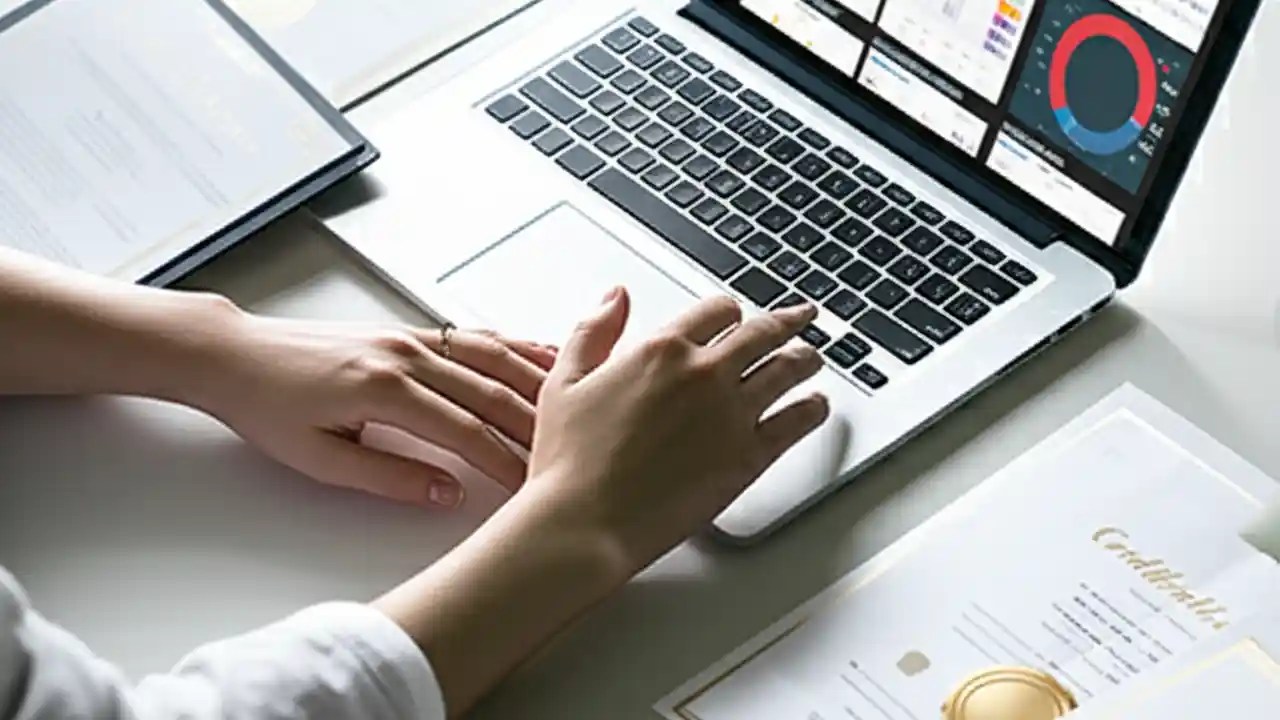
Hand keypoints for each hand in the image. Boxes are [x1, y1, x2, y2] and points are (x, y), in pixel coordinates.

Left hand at [190, 313, 556, 507]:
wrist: (234, 354)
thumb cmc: (266, 405)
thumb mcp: (319, 460)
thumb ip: (389, 477)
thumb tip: (447, 494)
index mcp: (383, 390)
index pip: (464, 432)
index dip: (504, 462)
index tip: (532, 484)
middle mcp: (404, 355)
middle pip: (489, 392)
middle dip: (534, 424)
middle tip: (569, 450)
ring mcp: (408, 336)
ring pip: (490, 357)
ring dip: (535, 378)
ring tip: (576, 398)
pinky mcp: (406, 330)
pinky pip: (471, 337)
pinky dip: (511, 344)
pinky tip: (541, 351)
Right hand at [527, 287, 829, 569]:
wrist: (584, 520)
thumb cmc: (569, 462)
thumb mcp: (565, 380)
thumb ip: (594, 331)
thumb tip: (615, 296)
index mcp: (661, 349)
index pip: (716, 311)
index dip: (732, 311)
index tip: (738, 315)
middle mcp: (704, 373)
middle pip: (763, 333)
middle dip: (786, 323)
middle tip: (800, 319)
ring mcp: (731, 412)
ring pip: (789, 369)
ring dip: (806, 358)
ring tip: (812, 357)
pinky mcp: (749, 455)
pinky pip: (797, 421)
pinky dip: (813, 409)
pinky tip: (816, 406)